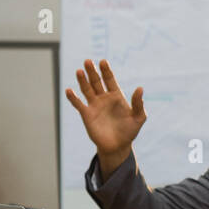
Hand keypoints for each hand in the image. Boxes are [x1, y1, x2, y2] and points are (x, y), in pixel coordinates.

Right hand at [64, 59, 146, 177]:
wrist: (118, 146)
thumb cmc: (129, 131)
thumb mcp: (138, 117)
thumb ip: (138, 104)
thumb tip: (140, 88)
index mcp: (116, 96)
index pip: (110, 80)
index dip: (106, 71)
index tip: (103, 62)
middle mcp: (104, 98)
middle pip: (96, 81)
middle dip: (92, 72)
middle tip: (88, 61)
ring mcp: (94, 105)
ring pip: (86, 89)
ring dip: (82, 80)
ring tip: (80, 71)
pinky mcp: (86, 114)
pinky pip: (78, 104)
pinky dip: (73, 97)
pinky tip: (69, 90)